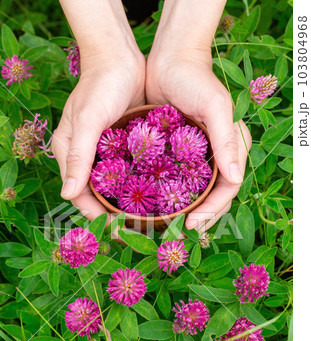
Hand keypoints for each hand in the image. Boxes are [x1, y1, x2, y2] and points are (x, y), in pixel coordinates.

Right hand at [52, 53, 144, 221]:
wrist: (120, 57)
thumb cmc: (100, 86)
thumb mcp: (87, 121)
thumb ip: (77, 157)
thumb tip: (67, 194)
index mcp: (70, 154)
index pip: (80, 195)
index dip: (96, 216)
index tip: (117, 231)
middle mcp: (87, 157)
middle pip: (98, 195)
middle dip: (114, 214)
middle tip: (137, 231)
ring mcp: (106, 152)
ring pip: (115, 186)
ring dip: (128, 203)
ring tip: (150, 219)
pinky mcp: (124, 145)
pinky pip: (130, 171)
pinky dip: (139, 184)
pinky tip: (157, 195)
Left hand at [146, 49, 251, 230]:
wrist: (170, 60)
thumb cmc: (196, 80)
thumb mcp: (215, 107)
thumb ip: (226, 140)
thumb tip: (236, 178)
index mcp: (232, 147)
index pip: (228, 188)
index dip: (213, 209)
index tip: (191, 223)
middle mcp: (217, 154)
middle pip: (213, 195)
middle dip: (200, 215)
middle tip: (178, 230)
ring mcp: (198, 155)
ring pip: (196, 191)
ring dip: (185, 208)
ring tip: (166, 224)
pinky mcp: (180, 151)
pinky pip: (178, 178)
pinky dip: (170, 193)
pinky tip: (156, 203)